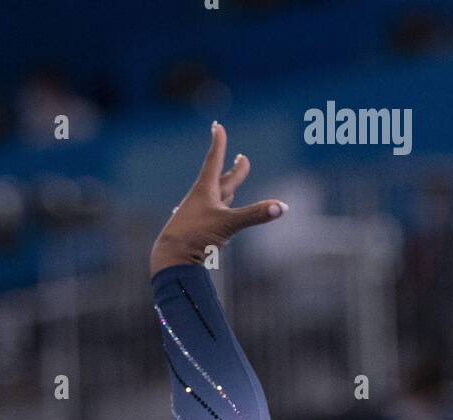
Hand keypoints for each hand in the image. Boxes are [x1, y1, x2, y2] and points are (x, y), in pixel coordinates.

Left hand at [149, 121, 286, 275]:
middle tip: (240, 157)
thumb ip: (255, 215)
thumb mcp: (228, 225)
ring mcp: (197, 218)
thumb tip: (282, 207)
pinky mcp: (195, 233)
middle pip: (221, 180)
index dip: (218, 143)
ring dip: (224, 190)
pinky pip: (209, 220)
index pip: (214, 160)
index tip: (216, 126)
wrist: (169, 261)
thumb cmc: (195, 238)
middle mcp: (200, 201)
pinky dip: (216, 215)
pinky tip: (210, 220)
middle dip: (233, 169)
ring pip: (215, 200)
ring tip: (229, 186)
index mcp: (205, 191)